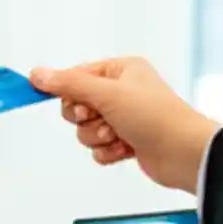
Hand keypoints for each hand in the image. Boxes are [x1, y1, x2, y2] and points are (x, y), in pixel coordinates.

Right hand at [30, 57, 219, 193]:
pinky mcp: (126, 141)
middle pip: (76, 104)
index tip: (45, 93)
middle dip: (84, 117)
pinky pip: (98, 147)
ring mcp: (124, 118)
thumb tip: (39, 73)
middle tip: (98, 116)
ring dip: (97, 135)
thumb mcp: (106, 93)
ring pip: (85, 129)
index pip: (77, 75)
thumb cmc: (157, 116)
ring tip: (117, 134)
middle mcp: (122, 92)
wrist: (183, 153)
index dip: (64, 88)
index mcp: (120, 70)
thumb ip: (69, 84)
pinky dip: (108, 150)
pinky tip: (125, 148)